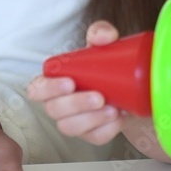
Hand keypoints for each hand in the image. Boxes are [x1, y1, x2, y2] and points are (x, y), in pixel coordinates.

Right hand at [27, 20, 123, 144]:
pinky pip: (94, 138)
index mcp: (54, 82)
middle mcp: (59, 104)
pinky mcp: (92, 133)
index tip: (70, 82)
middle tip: (98, 96)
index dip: (48, 89)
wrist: (134, 85)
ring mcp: (75, 121)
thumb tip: (103, 37)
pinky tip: (117, 119)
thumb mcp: (103, 44)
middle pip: (54, 110)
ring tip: (112, 109)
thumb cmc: (106, 65)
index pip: (36, 89)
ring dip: (91, 119)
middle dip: (75, 104)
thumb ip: (100, 33)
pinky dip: (106, 129)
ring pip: (70, 127)